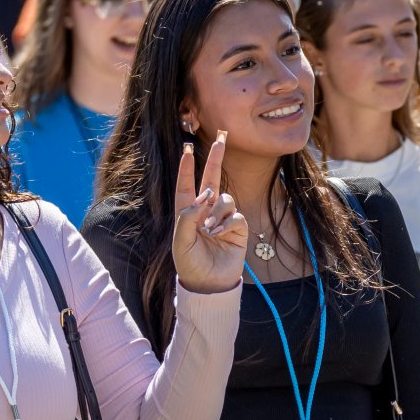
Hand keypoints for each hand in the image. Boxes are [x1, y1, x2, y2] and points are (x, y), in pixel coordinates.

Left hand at [172, 132, 247, 293]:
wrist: (208, 283)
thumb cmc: (190, 263)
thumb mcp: (181, 240)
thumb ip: (188, 215)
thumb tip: (205, 195)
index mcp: (188, 212)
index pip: (187, 185)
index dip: (188, 167)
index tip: (188, 148)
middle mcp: (206, 211)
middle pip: (213, 178)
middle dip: (217, 157)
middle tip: (223, 136)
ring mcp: (223, 218)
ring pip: (225, 199)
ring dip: (216, 212)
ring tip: (209, 230)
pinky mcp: (238, 228)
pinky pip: (235, 215)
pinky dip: (226, 224)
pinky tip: (219, 236)